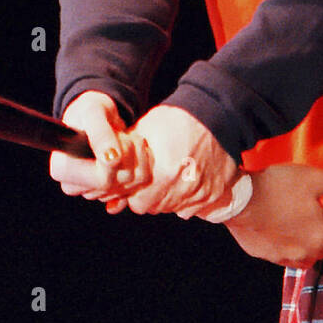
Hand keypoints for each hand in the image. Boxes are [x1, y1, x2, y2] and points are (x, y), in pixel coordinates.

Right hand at [48, 90, 152, 212]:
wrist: (100, 115)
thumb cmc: (90, 110)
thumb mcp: (93, 112)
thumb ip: (100, 133)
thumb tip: (111, 158)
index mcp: (62, 169)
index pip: (100, 179)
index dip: (116, 160)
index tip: (117, 137)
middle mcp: (73, 186)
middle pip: (116, 185)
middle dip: (128, 155)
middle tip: (124, 135)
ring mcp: (92, 191)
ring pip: (129, 185)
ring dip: (136, 157)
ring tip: (127, 138)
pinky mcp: (109, 192)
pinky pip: (137, 186)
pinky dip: (141, 164)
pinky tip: (134, 150)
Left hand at [121, 105, 238, 215]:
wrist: (215, 113)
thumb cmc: (174, 120)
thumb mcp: (143, 131)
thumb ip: (123, 159)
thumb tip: (108, 188)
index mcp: (161, 172)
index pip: (135, 201)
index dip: (132, 191)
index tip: (135, 180)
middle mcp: (181, 187)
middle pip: (153, 207)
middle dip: (146, 196)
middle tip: (151, 177)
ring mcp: (199, 193)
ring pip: (172, 208)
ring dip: (166, 197)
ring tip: (169, 175)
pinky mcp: (213, 194)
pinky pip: (192, 208)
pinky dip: (186, 198)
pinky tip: (185, 179)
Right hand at [225, 163, 322, 268]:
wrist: (237, 199)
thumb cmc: (278, 187)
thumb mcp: (316, 177)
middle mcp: (308, 253)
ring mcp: (285, 257)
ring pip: (312, 252)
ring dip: (319, 237)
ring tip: (314, 219)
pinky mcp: (267, 255)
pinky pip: (289, 253)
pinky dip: (297, 242)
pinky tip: (290, 227)